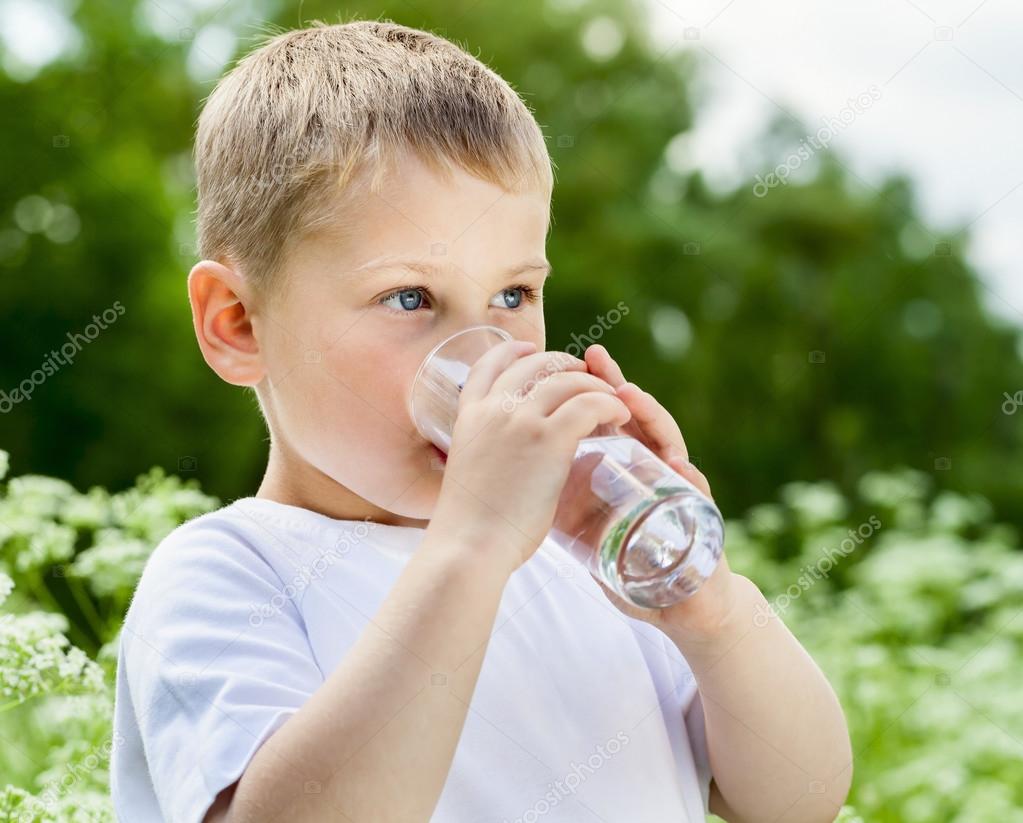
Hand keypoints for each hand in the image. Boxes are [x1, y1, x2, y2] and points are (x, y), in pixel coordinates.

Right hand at [430, 340, 632, 575]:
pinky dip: (610, 403)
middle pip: (535, 364)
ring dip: (595, 385)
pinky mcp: (549, 440)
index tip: (531, 350)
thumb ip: (486, 453)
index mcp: (469, 416)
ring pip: (568, 380)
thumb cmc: (468, 528)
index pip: (488, 365)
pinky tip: (620, 416)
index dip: (513, 352)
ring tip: (612, 400)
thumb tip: (504, 460)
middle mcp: (493, 410)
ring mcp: (521, 421)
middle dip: (565, 365)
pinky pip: (589, 404)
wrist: (468, 547)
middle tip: (585, 378)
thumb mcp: (467, 472)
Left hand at [582, 343, 739, 644]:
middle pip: (634, 418)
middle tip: (596, 359)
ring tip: (629, 399)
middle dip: (615, 386)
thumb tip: (511, 480)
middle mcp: (652, 467)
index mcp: (623, 465)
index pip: (605, 418)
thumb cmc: (633, 566)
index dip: (587, 388)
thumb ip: (562, 500)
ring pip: (667, 442)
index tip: (565, 362)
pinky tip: (676, 466)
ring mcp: (678, 487)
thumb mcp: (586, 528)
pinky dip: (687, 476)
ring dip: (649, 419)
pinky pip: (695, 490)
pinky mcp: (701, 515)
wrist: (679, 605)